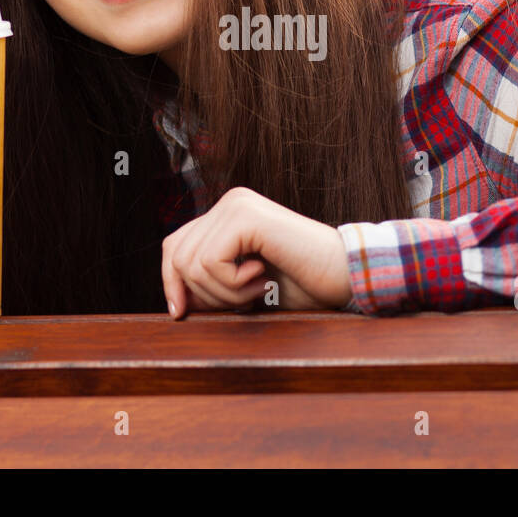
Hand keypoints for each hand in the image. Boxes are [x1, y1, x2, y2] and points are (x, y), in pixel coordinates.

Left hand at [160, 186, 351, 318]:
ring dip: (224, 291)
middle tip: (246, 298)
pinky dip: (233, 284)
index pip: (175, 246)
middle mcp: (229, 202)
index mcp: (228, 215)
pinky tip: (263, 278)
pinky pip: (209, 261)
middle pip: (177, 255)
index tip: (180, 313)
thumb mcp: (245, 288)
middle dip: (204, 293)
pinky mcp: (245, 216)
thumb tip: (176, 303)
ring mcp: (237, 205)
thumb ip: (212, 285)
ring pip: (191, 263)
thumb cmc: (304, 284)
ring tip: (259, 287)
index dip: (171, 281)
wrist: (346, 276)